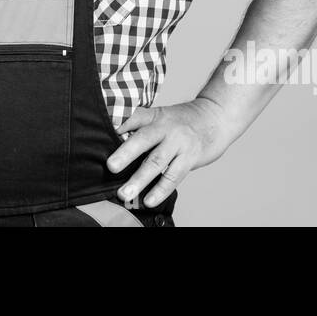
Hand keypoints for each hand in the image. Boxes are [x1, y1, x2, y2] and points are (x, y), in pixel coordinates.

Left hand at [107, 97, 232, 207]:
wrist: (215, 117)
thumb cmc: (181, 121)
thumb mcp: (160, 116)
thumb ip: (140, 128)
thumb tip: (113, 145)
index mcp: (153, 115)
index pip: (132, 116)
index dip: (117, 123)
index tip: (100, 132)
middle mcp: (164, 127)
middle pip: (143, 140)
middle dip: (125, 154)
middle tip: (110, 167)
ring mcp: (178, 142)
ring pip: (157, 162)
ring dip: (139, 179)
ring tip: (124, 193)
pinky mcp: (190, 157)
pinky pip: (173, 176)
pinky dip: (160, 189)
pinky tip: (149, 200)